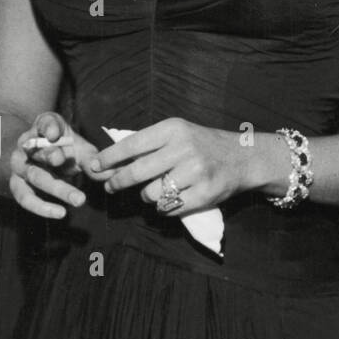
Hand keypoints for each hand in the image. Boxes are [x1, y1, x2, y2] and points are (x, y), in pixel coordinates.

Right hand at [7, 112, 98, 219]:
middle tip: (62, 160)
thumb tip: (113, 172)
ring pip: (35, 176)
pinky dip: (42, 207)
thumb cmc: (63, 148)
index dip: (49, 127)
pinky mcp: (16, 185)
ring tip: (80, 199)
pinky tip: (61, 213)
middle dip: (51, 156)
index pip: (45, 122)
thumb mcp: (79, 148)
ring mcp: (20, 165)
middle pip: (39, 151)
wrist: (38, 158)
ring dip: (57, 188)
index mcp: (44, 128)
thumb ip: (92, 158)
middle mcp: (27, 144)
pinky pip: (25, 197)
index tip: (55, 133)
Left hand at [89, 118, 257, 215]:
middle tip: (111, 187)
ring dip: (148, 196)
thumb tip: (106, 164)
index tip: (94, 167)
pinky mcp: (204, 194)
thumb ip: (147, 145)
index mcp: (174, 129)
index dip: (109, 158)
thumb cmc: (202, 145)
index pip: (132, 144)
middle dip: (117, 183)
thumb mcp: (178, 134)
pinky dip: (164, 207)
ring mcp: (195, 172)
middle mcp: (184, 148)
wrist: (243, 157)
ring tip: (158, 188)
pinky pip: (168, 208)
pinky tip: (173, 198)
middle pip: (136, 172)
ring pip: (151, 194)